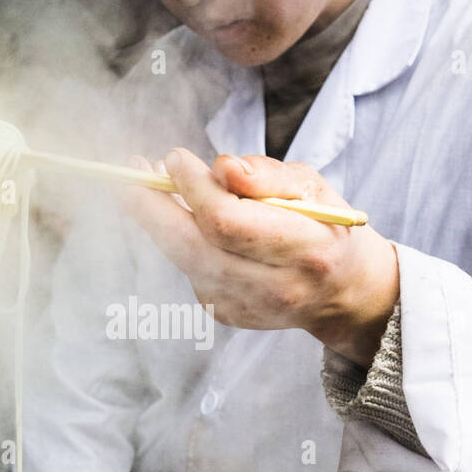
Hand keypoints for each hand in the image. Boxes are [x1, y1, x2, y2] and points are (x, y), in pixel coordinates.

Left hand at [123, 148, 398, 367]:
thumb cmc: (323, 224)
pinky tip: (178, 213)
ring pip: (183, 259)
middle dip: (152, 206)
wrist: (342, 290)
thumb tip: (222, 166)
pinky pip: (189, 269)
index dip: (193, 187)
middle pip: (193, 246)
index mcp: (305, 250)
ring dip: (156, 218)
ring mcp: (247, 307)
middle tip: (128, 171)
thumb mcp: (311, 186)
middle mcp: (275, 288)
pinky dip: (176, 237)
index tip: (174, 157)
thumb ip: (268, 176)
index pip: (229, 222)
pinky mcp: (227, 313)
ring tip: (144, 182)